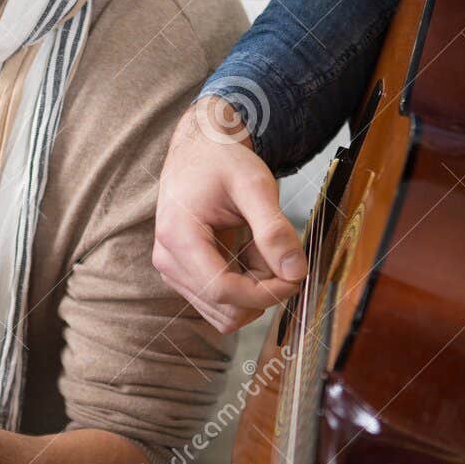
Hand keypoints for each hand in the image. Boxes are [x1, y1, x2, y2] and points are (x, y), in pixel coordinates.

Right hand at [153, 98, 305, 333]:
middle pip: (225, 308)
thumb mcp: (255, 186)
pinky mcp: (182, 276)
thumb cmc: (222, 161)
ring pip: (223, 313)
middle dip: (261, 289)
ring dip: (253, 290)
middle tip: (277, 252)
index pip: (223, 291)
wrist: (199, 150)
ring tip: (258, 248)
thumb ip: (274, 230)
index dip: (266, 293)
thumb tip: (296, 273)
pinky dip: (243, 288)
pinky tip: (247, 254)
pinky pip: (219, 304)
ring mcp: (172, 271)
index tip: (295, 277)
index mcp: (178, 236)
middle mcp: (168, 261)